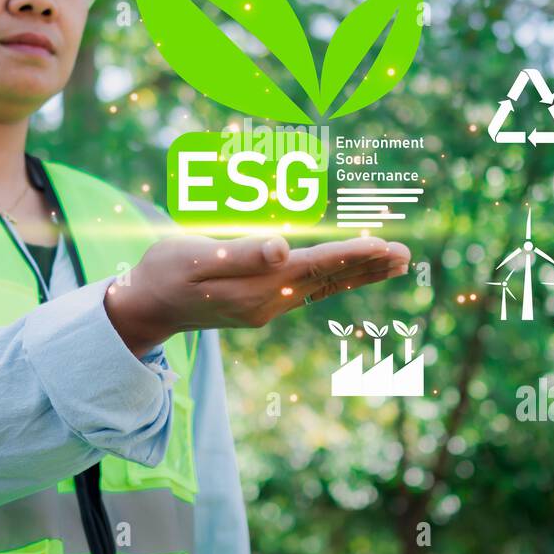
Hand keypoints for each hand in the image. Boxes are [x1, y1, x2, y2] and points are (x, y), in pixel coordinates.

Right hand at [104, 234, 410, 356]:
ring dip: (360, 273)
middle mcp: (269, 302)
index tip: (387, 245)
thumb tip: (283, 247)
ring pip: (323, 286)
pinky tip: (354, 271)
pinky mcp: (263, 307)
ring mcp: (267, 308)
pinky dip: (337, 278)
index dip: (352, 253)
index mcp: (255, 286)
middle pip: (328, 278)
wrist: (146, 308)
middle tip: (407, 254)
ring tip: (396, 262)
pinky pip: (310, 290)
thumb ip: (240, 254)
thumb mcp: (192, 257)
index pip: (315, 265)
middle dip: (368, 264)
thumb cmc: (163, 272)